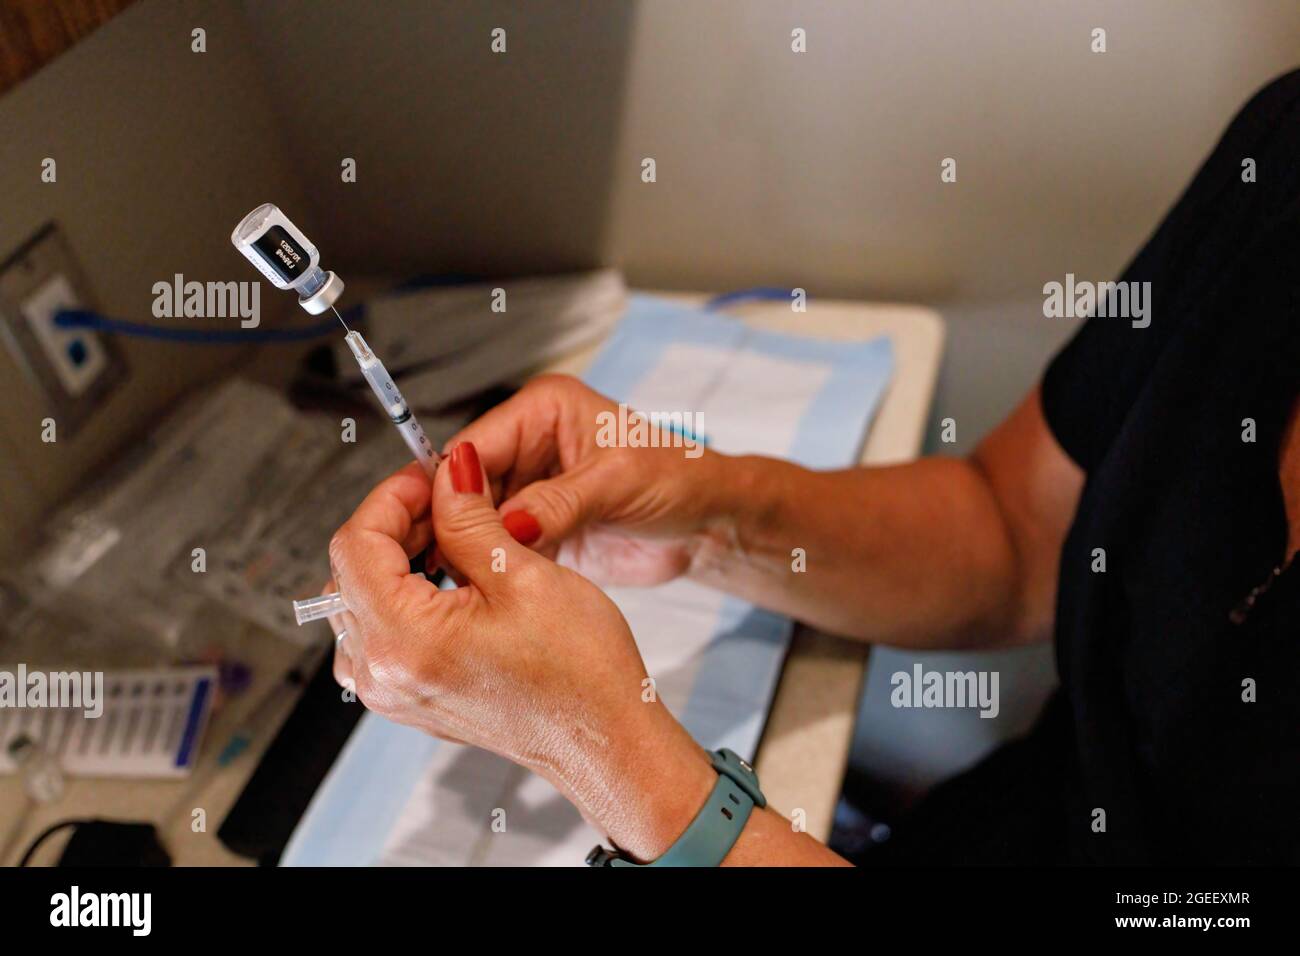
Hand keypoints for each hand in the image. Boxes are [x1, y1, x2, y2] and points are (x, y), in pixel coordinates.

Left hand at [326, 448, 715, 860]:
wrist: (604, 739)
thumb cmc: (580, 671)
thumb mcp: (523, 573)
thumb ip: (468, 517)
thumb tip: (448, 473)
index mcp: (405, 641)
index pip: (357, 544)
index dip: (391, 496)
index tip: (429, 476)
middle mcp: (384, 674)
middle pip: (351, 572)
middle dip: (395, 524)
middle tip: (446, 499)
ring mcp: (392, 693)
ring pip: (360, 601)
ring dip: (396, 559)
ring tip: (451, 538)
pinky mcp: (409, 699)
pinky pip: (379, 633)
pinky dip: (402, 596)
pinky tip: (448, 579)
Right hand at [446, 375, 725, 586]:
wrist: (709, 522)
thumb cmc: (680, 478)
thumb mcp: (618, 483)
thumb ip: (558, 503)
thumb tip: (505, 525)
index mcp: (542, 411)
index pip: (475, 446)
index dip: (448, 486)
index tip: (430, 527)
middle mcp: (529, 446)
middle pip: (465, 487)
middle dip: (451, 524)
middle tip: (432, 565)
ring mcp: (531, 490)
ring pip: (476, 522)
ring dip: (466, 551)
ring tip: (451, 584)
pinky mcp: (538, 530)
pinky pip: (499, 547)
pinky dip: (489, 568)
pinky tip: (478, 591)